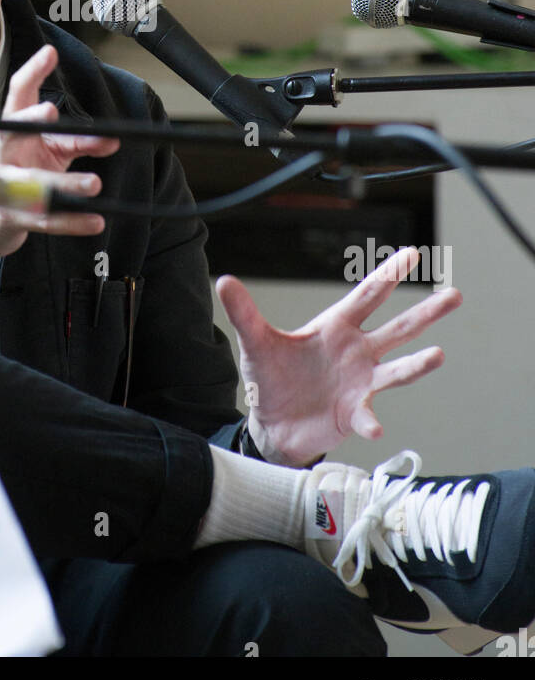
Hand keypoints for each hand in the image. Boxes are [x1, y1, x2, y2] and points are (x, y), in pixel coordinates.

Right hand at [0, 42, 120, 260]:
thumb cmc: (16, 176)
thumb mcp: (45, 152)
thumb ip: (77, 142)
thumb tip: (112, 138)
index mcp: (10, 131)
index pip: (18, 95)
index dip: (32, 73)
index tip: (49, 53)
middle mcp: (0, 154)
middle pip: (11, 132)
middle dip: (29, 121)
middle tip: (51, 112)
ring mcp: (0, 186)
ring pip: (32, 182)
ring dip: (63, 182)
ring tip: (94, 184)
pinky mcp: (8, 217)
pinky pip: (43, 220)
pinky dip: (72, 222)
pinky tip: (96, 221)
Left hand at [216, 247, 461, 467]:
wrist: (272, 425)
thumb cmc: (270, 379)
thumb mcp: (256, 343)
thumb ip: (245, 313)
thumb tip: (223, 280)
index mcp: (335, 327)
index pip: (367, 295)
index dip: (389, 274)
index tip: (413, 253)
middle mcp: (356, 351)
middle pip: (397, 328)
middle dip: (426, 312)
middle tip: (455, 295)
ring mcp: (360, 382)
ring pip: (398, 368)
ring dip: (418, 363)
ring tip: (438, 354)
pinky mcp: (355, 412)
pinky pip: (369, 415)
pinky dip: (372, 420)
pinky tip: (374, 426)